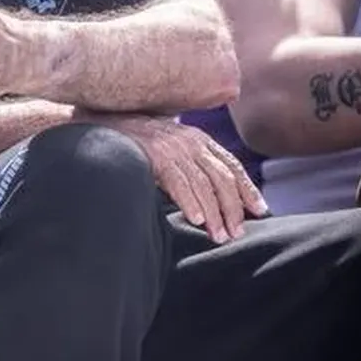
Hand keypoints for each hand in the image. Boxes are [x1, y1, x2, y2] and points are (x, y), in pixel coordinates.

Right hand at [98, 114, 268, 244]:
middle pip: (222, 178)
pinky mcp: (156, 155)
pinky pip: (179, 183)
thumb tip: (208, 192)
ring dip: (214, 213)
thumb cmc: (133, 141)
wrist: (100, 124)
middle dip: (233, 207)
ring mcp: (173, 147)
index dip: (247, 188)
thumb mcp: (169, 146)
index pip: (230, 164)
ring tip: (218, 236)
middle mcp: (189, 140)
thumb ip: (189, 162)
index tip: (260, 211)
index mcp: (196, 138)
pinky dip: (190, 202)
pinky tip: (196, 220)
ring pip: (204, 184)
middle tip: (236, 232)